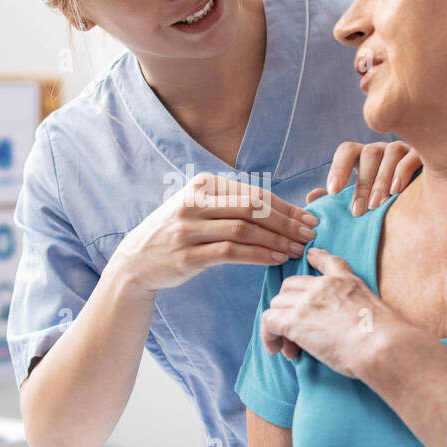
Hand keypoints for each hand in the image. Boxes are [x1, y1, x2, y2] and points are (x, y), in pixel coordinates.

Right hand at [111, 173, 318, 294]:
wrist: (137, 261)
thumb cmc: (178, 233)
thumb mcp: (199, 208)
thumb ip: (232, 205)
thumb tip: (283, 211)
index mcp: (202, 186)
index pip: (254, 193)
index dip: (286, 207)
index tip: (309, 218)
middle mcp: (194, 202)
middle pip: (253, 208)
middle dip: (287, 222)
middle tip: (310, 234)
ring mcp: (189, 229)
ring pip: (244, 230)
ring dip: (277, 241)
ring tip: (298, 250)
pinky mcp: (187, 256)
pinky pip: (231, 252)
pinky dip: (259, 255)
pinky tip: (276, 260)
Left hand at [260, 246, 399, 377]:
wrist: (381, 345)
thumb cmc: (385, 337)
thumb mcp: (378, 309)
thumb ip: (360, 307)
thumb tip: (354, 326)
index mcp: (346, 281)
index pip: (326, 262)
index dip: (315, 259)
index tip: (310, 257)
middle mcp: (323, 286)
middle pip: (290, 287)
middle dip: (289, 307)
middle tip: (298, 332)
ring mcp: (307, 302)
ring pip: (277, 304)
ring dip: (279, 324)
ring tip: (291, 347)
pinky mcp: (295, 322)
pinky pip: (269, 321)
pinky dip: (268, 335)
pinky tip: (276, 348)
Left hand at [305, 140, 421, 213]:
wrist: (418, 208)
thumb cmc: (382, 204)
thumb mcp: (359, 201)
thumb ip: (336, 199)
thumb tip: (312, 196)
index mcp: (363, 157)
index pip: (347, 151)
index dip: (338, 168)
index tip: (333, 192)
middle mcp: (382, 150)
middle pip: (369, 154)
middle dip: (362, 184)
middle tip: (357, 211)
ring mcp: (404, 150)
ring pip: (390, 153)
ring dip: (381, 180)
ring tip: (375, 205)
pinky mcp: (423, 156)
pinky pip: (412, 157)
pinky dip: (403, 172)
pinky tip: (396, 191)